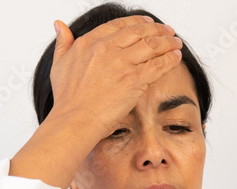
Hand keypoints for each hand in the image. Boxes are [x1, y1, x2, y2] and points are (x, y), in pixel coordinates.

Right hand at [49, 15, 182, 136]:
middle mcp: (106, 48)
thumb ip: (63, 43)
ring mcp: (121, 63)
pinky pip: (158, 65)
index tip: (146, 22)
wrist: (75, 119)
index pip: (118, 25)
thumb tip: (59, 25)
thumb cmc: (67, 98)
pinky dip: (170, 58)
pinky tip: (177, 56)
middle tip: (168, 30)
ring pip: (152, 45)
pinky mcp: (134, 79)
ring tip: (176, 42)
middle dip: (157, 29)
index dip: (136, 22)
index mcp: (89, 42)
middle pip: (139, 32)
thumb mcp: (59, 64)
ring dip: (168, 41)